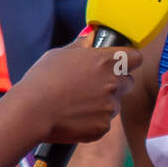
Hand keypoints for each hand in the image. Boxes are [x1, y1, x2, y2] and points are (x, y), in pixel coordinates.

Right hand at [16, 39, 141, 143]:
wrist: (32, 111)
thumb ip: (81, 46)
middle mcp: (113, 83)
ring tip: (76, 104)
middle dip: (116, 84)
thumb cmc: (42, 79)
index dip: (129, 61)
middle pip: (128, 82)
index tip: (123, 64)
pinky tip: (74, 118)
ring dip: (103, 104)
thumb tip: (90, 39)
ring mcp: (110, 107)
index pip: (135, 58)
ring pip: (114, 104)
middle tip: (93, 86)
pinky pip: (103, 123)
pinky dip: (93, 122)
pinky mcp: (103, 127)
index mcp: (106, 61)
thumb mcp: (60, 54)